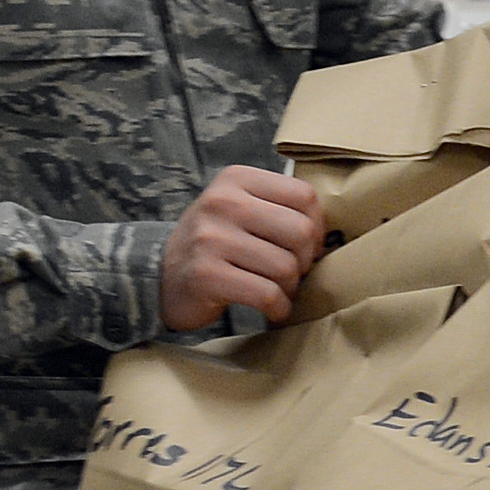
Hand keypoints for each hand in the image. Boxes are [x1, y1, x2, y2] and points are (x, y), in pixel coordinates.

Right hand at [160, 163, 326, 331]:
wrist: (161, 275)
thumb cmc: (214, 244)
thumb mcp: (239, 209)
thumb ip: (278, 208)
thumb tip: (328, 234)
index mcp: (237, 179)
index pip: (305, 196)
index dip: (317, 227)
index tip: (306, 246)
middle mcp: (223, 202)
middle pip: (301, 232)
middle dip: (305, 261)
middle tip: (291, 273)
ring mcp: (211, 238)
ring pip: (286, 267)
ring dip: (290, 288)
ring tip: (277, 291)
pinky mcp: (207, 274)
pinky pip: (267, 294)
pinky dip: (278, 308)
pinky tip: (272, 310)